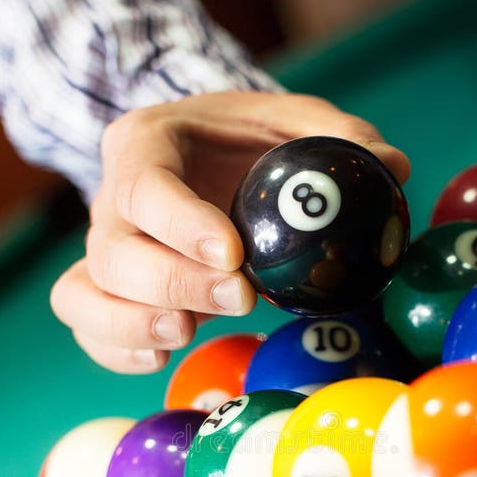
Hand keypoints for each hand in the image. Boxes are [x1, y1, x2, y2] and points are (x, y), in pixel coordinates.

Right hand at [51, 91, 409, 372]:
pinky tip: (163, 356)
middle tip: (241, 298)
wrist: (204, 155)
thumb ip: (337, 136)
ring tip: (188, 334)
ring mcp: (107, 250)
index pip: (144, 186)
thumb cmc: (247, 139)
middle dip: (173, 283)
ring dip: (134, 325)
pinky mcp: (110, 291)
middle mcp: (113, 200)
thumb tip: (393, 167)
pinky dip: (118, 350)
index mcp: (146, 144)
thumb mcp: (292, 119)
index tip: (235, 255)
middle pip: (112, 251)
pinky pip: (90, 329)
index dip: (182, 226)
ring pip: (83, 295)